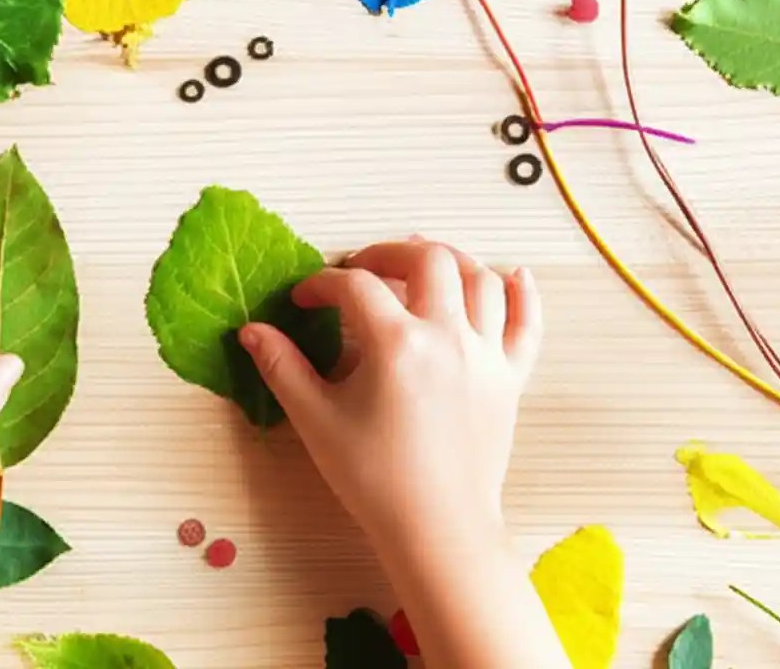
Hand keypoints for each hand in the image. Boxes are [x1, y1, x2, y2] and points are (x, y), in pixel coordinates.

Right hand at [239, 238, 541, 552]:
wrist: (436, 528)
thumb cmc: (373, 478)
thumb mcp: (316, 420)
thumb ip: (282, 368)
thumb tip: (252, 330)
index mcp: (397, 344)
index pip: (356, 286)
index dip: (322, 283)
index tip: (304, 299)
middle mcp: (448, 337)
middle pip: (427, 259)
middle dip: (388, 251)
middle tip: (361, 266)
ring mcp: (486, 355)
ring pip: (480, 279)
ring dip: (449, 259)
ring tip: (420, 264)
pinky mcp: (510, 378)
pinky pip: (526, 323)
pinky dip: (522, 293)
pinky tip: (513, 275)